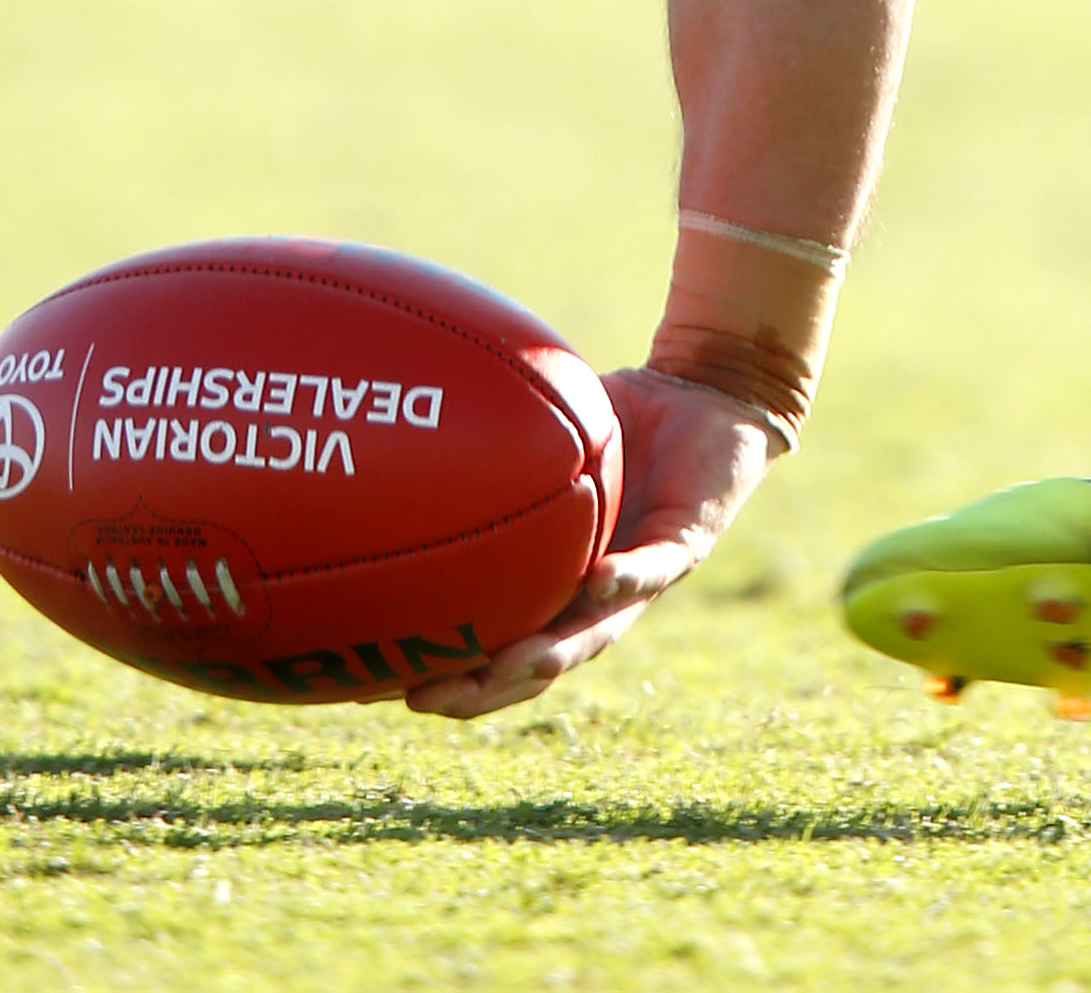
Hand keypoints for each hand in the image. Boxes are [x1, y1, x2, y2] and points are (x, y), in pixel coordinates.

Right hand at [403, 366, 784, 719]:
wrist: (706, 392)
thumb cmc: (625, 416)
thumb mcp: (550, 432)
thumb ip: (497, 438)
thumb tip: (411, 418)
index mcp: (558, 577)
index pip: (498, 641)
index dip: (452, 671)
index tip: (385, 686)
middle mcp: (595, 592)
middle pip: (536, 663)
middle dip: (484, 688)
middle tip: (427, 699)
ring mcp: (641, 573)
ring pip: (596, 634)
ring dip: (554, 654)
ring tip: (512, 667)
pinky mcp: (686, 542)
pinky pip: (656, 567)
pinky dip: (626, 578)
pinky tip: (598, 584)